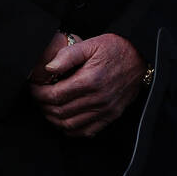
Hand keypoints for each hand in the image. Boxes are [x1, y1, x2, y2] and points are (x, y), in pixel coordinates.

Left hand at [28, 33, 146, 137]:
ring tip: (47, 109)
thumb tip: (49, 68)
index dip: (39, 94)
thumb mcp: (92, 44)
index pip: (55, 95)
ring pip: (70, 125)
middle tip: (38, 98)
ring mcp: (105, 110)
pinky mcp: (111, 115)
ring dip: (54, 119)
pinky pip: (86, 131)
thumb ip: (68, 55)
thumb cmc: (116, 49)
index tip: (34, 88)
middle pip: (60, 112)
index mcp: (90, 80)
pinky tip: (64, 121)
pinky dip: (71, 130)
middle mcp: (98, 98)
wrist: (142, 58)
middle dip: (43, 106)